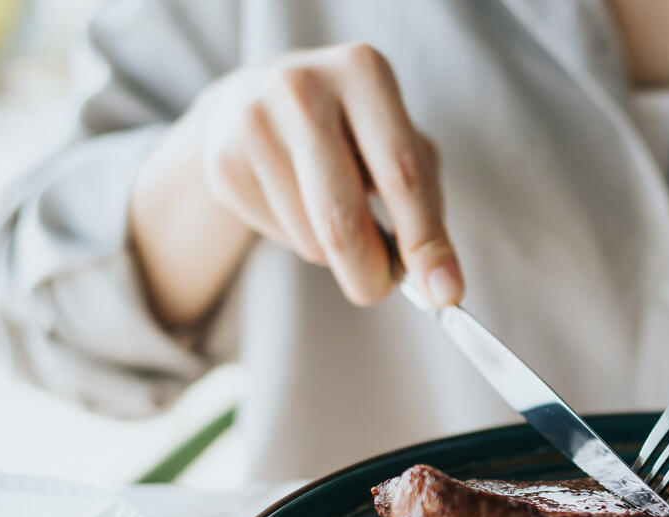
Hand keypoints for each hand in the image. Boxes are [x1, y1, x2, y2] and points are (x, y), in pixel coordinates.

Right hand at [194, 43, 460, 306]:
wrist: (256, 98)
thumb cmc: (351, 131)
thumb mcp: (400, 144)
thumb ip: (425, 208)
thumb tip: (440, 285)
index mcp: (362, 72)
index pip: (402, 173)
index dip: (426, 241)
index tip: (446, 293)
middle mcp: (301, 88)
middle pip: (342, 220)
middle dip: (370, 274)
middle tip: (381, 289)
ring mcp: (253, 123)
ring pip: (311, 240)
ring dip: (336, 252)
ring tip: (333, 207)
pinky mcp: (222, 161)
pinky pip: (280, 237)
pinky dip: (300, 238)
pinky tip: (295, 199)